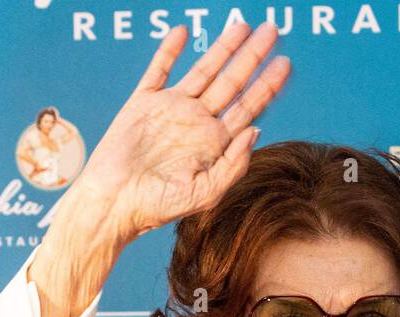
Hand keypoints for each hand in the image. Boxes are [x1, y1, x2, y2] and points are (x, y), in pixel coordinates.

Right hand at [70, 21, 290, 247]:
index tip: (284, 64)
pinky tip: (182, 31)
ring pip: (203, 71)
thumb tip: (256, 130)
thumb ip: (233, 165)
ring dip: (222, 47)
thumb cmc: (158, 207)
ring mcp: (171, 109)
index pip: (249, 108)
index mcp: (215, 144)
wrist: (114, 204)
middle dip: (253, 57)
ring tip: (241, 25)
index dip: (267, 86)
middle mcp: (197, 123)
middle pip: (233, 82)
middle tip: (272, 30)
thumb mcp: (205, 193)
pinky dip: (169, 51)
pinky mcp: (143, 102)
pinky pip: (158, 70)